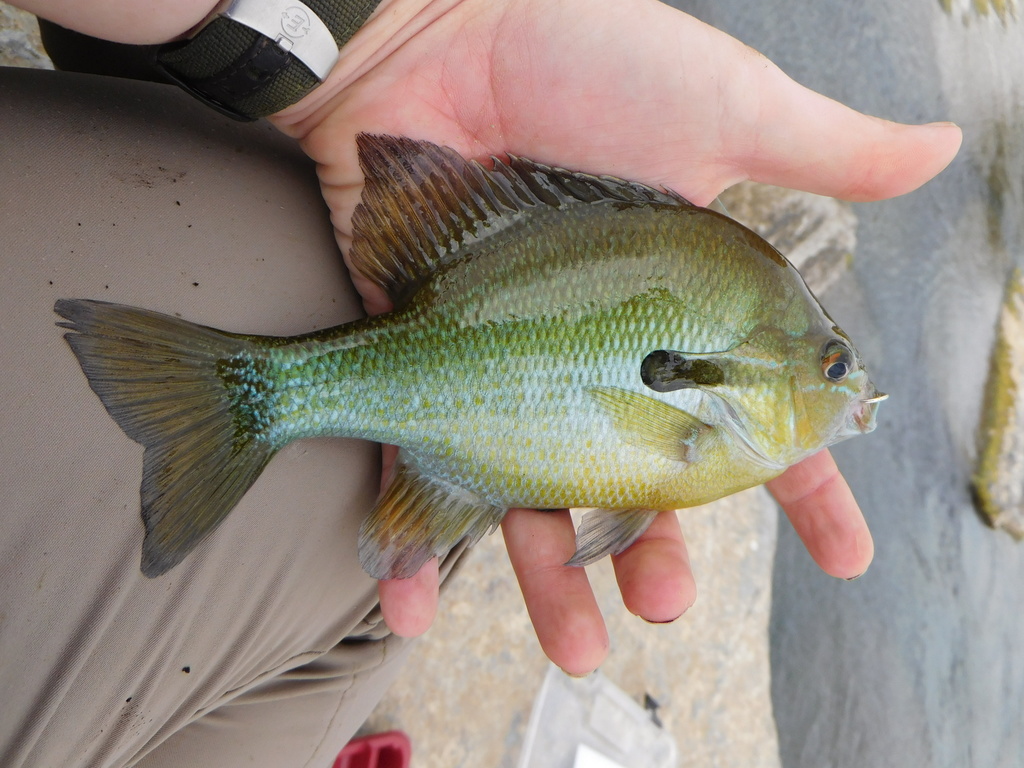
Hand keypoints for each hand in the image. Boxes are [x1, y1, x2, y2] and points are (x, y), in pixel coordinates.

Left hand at [270, 0, 960, 672]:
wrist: (433, 32)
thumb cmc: (579, 58)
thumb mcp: (717, 104)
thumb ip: (821, 147)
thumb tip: (939, 148)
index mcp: (676, 312)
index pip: (753, 417)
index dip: (804, 489)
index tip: (842, 556)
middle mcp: (594, 352)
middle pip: (636, 480)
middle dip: (660, 553)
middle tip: (666, 605)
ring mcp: (506, 363)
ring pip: (535, 494)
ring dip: (552, 578)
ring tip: (576, 642)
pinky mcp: (419, 359)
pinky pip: (415, 460)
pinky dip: (411, 537)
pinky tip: (416, 600)